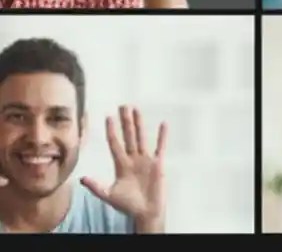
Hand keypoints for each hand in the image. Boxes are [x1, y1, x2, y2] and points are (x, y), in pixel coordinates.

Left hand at [81, 106, 166, 228]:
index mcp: (121, 165)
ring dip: (139, 124)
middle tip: (123, 106)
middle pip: (128, 136)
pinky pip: (160, 147)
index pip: (115, 144)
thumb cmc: (127, 205)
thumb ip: (96, 186)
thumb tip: (82, 178)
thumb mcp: (109, 195)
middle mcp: (133, 159)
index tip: (108, 117)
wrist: (145, 212)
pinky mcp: (158, 164)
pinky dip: (162, 136)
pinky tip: (163, 124)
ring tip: (136, 110)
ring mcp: (146, 160)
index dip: (111, 131)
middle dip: (125, 121)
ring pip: (141, 138)